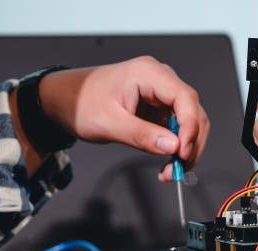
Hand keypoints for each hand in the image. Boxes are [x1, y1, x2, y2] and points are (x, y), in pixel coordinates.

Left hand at [38, 56, 210, 180]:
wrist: (64, 100)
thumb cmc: (81, 102)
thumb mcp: (109, 123)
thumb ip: (142, 136)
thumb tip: (172, 147)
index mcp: (148, 73)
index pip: (185, 98)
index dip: (190, 127)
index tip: (182, 152)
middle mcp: (160, 80)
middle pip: (193, 112)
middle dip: (190, 143)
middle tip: (178, 168)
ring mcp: (161, 95)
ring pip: (189, 123)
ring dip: (185, 149)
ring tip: (170, 170)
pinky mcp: (159, 109)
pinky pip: (177, 129)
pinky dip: (176, 148)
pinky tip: (166, 162)